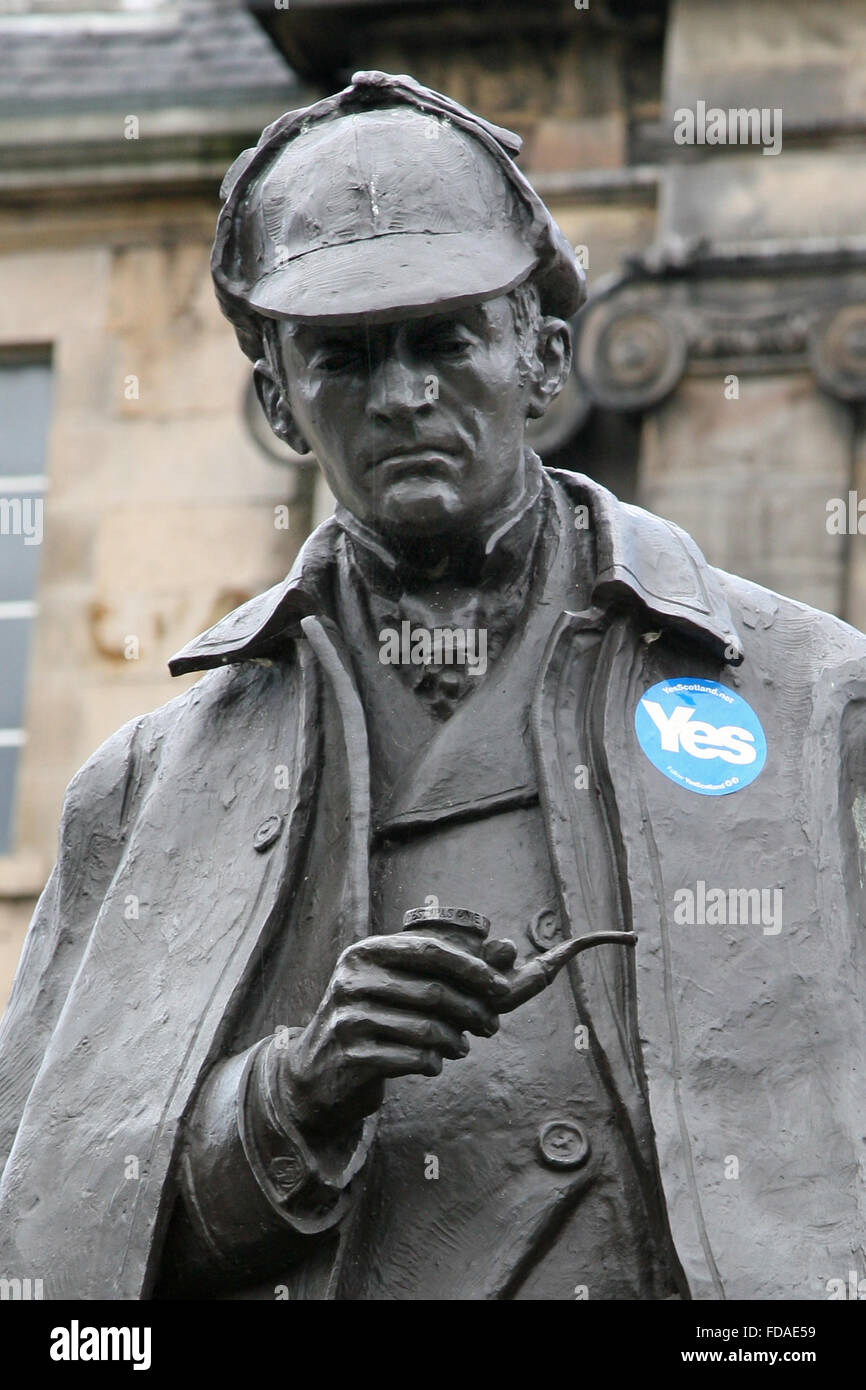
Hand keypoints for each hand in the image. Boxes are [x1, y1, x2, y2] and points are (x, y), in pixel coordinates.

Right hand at [276, 933, 513, 1136]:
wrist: (316, 1070)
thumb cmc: (370, 1018)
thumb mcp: (400, 983)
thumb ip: (454, 966)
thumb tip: (509, 950)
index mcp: (366, 952)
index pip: (431, 950)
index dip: (472, 968)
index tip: (501, 988)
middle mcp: (353, 980)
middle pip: (434, 991)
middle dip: (472, 1010)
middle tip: (491, 1026)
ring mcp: (348, 1019)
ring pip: (427, 1029)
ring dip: (456, 1041)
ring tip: (462, 1047)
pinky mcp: (351, 1057)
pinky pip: (411, 1058)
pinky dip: (432, 1063)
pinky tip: (434, 1063)